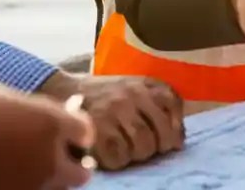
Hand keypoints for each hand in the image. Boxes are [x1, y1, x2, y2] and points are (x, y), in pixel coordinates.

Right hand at [0, 79, 93, 189]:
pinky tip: (3, 178)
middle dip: (71, 164)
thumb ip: (21, 105)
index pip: (84, 131)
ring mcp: (28, 188)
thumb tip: (32, 113)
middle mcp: (45, 160)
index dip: (75, 130)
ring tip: (24, 169)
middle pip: (80, 173)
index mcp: (46, 123)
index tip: (67, 130)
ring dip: (48, 180)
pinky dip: (23, 188)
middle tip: (55, 158)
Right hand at [39, 71, 184, 170]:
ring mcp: (114, 112)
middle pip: (162, 134)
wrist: (65, 90)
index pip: (174, 107)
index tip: (168, 139)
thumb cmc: (106, 94)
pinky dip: (118, 161)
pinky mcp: (96, 131)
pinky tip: (112, 152)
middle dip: (157, 147)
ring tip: (127, 149)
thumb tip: (178, 139)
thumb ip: (158, 103)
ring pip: (143, 148)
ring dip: (138, 155)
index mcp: (145, 84)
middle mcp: (133, 95)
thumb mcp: (135, 86)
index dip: (175, 129)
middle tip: (146, 148)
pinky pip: (120, 158)